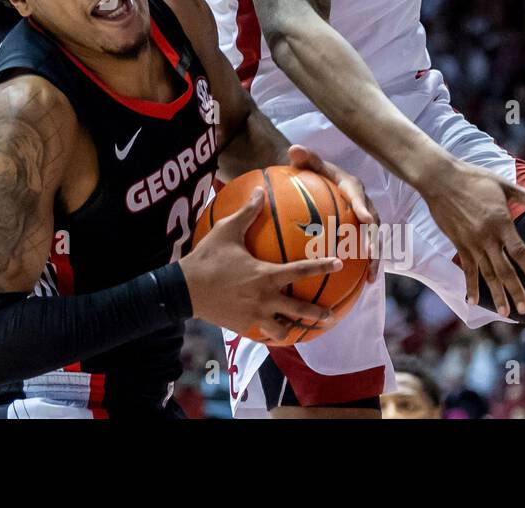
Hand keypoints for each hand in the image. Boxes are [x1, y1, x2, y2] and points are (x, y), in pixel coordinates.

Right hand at [180, 187, 343, 341]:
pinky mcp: (242, 326)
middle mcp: (264, 298)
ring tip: (298, 330)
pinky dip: (267, 334)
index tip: (338, 263)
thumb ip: (247, 213)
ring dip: (291, 329)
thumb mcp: (226, 231)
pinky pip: (260, 334)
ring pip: (281, 329)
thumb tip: (260, 191)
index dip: (322, 266)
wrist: (185, 289)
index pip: (301, 270)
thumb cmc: (207, 258)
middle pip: (299, 310)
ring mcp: (254, 315)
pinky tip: (268, 332)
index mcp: (265, 274)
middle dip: (317, 314)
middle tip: (329, 315)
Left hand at [288, 144, 379, 283]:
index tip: (365, 219)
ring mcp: (364, 220)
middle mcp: (363, 204)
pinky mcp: (361, 234)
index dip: (363, 206)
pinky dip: (366, 265)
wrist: (320, 180)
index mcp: (351, 186)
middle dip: (374, 240)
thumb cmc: (313, 173)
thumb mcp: (308, 164)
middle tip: (370, 255)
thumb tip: (295, 150)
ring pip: (373, 241)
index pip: (358, 194)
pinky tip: (362, 285)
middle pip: (373, 223)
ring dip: (374, 259)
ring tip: (370, 277)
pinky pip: (365, 250)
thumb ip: (304, 158)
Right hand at [417, 159, 524, 315]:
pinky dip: (470, 285)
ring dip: (495, 294)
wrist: (440, 180)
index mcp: (501, 222)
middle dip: (515, 291)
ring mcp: (471, 243)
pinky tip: (472, 300)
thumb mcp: (502, 185)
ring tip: (504, 312)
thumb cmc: (473, 179)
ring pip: (486, 274)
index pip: (519, 251)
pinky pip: (467, 269)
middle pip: (504, 269)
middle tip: (524, 310)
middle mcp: (487, 237)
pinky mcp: (458, 244)